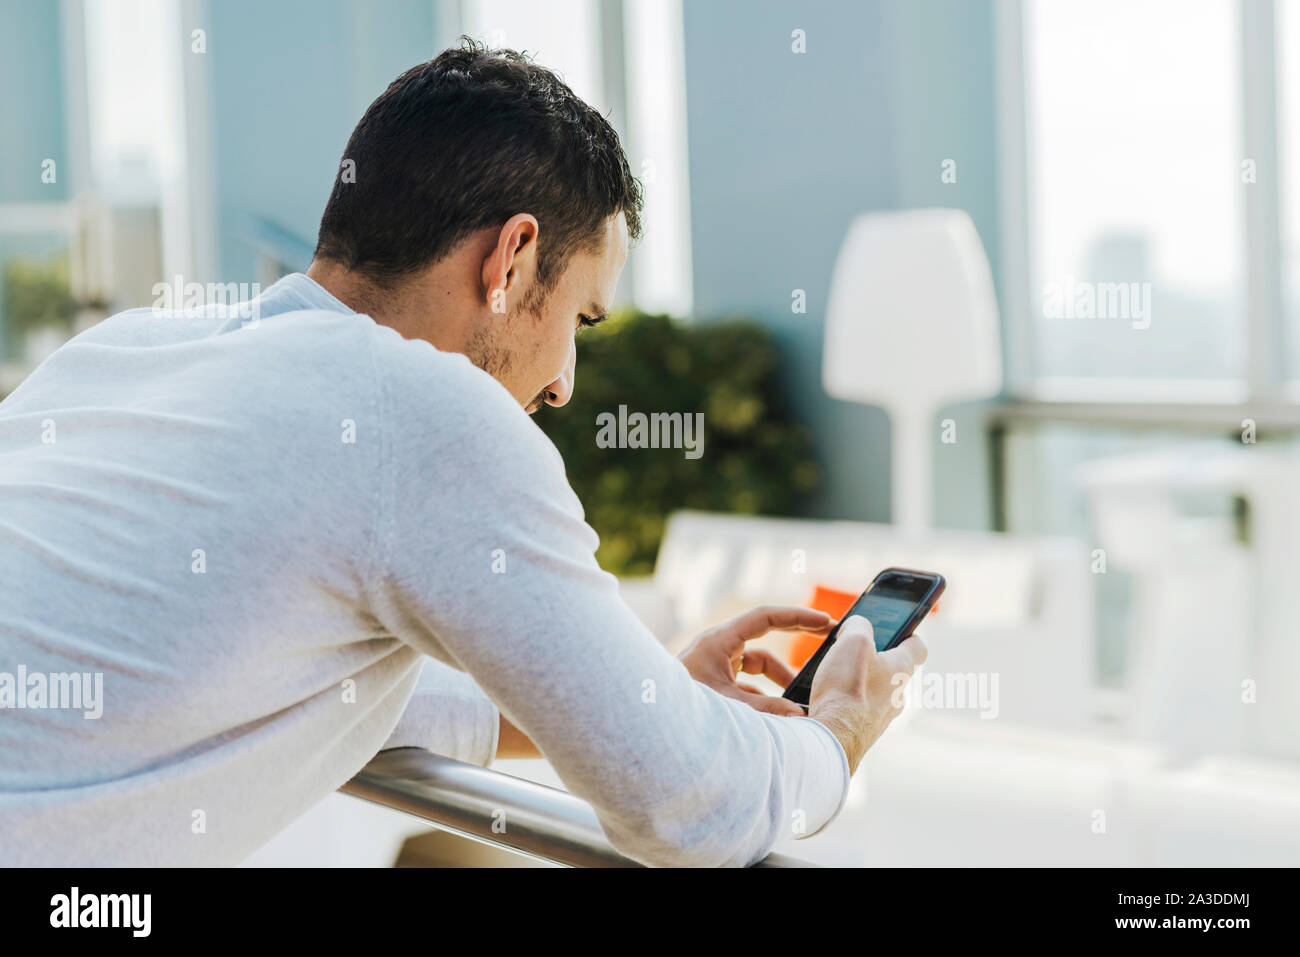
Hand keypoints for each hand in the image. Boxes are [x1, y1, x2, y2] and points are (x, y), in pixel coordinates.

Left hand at [678, 605, 834, 715]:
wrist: (643, 726)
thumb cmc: (678, 712)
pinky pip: (743, 686)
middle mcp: (716, 649)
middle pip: (764, 644)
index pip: (765, 617)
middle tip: (826, 652)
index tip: (825, 622)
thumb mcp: (729, 709)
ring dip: (776, 687)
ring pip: (754, 669)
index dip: (797, 617)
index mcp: (719, 641)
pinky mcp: (710, 684)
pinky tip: (775, 719)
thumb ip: (768, 712)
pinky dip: (760, 699)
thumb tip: (801, 716)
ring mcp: (712, 666)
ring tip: (800, 707)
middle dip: (792, 654)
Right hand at [807, 615, 926, 773]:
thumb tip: (857, 625)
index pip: (918, 646)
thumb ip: (858, 625)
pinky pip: (856, 709)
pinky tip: (824, 698)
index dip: (906, 632)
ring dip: (855, 680)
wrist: (833, 739)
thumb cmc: (848, 689)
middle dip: (872, 658)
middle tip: (848, 650)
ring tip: (830, 675)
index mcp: (902, 669)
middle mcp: (897, 696)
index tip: (893, 628)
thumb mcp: (854, 641)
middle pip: (891, 670)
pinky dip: (843, 700)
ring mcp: (880, 717)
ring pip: (872, 691)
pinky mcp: (862, 732)